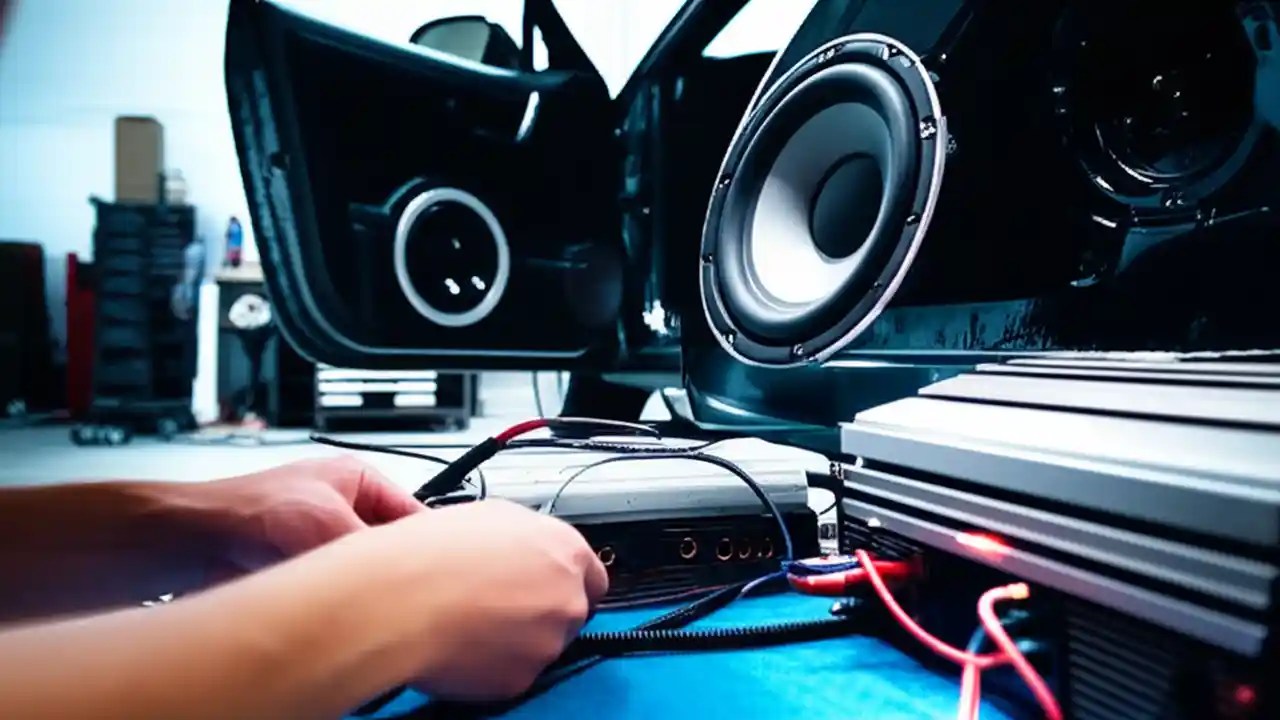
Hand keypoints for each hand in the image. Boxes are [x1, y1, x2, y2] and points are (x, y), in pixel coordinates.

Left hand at [197, 456, 423, 580]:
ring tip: (360, 595)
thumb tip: (411, 575)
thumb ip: (378, 551)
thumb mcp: (333, 526)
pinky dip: (338, 597)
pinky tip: (339, 606)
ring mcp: (321, 537)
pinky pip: (335, 587)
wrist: (195, 541)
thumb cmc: (253, 510)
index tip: (438, 568)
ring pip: (360, 570)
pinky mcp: (302, 567)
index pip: (412, 512)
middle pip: (386, 545)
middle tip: (399, 590)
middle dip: (388, 567)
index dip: (424, 542)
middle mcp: (342, 505)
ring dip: (358, 584)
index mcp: (358, 479)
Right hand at [373, 500, 608, 700]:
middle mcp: (566, 598)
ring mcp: (547, 643)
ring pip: (541, 644)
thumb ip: (527, 536)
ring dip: (516, 638)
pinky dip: (492, 663)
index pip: (593, 576)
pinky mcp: (520, 679)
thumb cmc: (432, 553)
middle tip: (497, 603)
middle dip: (541, 611)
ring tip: (469, 618)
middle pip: (570, 612)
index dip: (568, 582)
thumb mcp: (491, 515)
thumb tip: (528, 545)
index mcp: (565, 551)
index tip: (550, 586)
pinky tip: (462, 642)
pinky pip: (512, 673)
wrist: (401, 600)